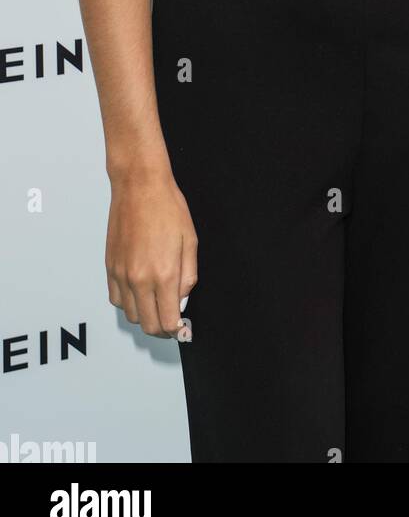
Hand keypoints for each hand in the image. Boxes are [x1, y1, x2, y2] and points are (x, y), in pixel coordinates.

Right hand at [106, 170, 197, 336]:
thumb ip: (188, 275)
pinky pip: (116, 299)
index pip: (168, 320)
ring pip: (130, 315)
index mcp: (164, 274)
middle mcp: (139, 279)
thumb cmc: (167, 207)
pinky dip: (128, 303)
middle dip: (162, 328)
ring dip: (145, 316)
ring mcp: (121, 274)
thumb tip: (183, 299)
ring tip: (157, 304)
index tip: (182, 328)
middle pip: (148, 324)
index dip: (176, 330)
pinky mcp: (110, 267)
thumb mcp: (191, 241)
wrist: (139, 186)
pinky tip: (140, 292)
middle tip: (172, 320)